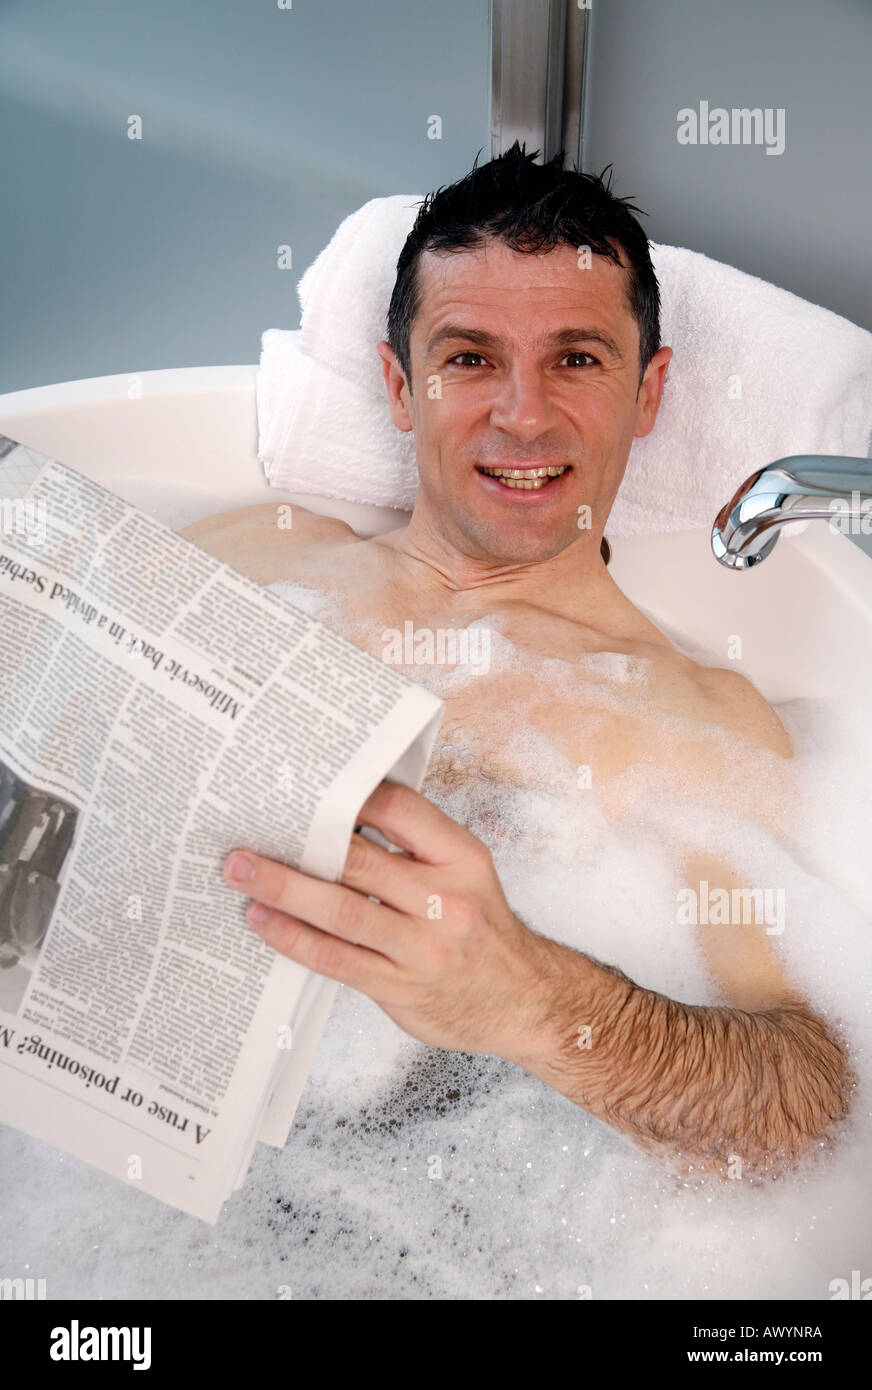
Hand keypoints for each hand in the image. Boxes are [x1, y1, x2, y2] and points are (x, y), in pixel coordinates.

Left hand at [222, 780, 559, 1057]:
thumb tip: (340, 818)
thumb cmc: (483, 931)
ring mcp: (422, 947)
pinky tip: (265, 922)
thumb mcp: (467, 874)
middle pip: (360, 860)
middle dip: (299, 844)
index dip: (350, 795)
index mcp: (462, 858)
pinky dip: (294, 938)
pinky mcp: (400, 986)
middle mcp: (446, 900)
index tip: (306, 787)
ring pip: (341, 911)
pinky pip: (336, 957)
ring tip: (242, 873)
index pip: (401, 810)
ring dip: (283, 890)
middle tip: (249, 833)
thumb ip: (415, 847)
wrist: (525, 1002)